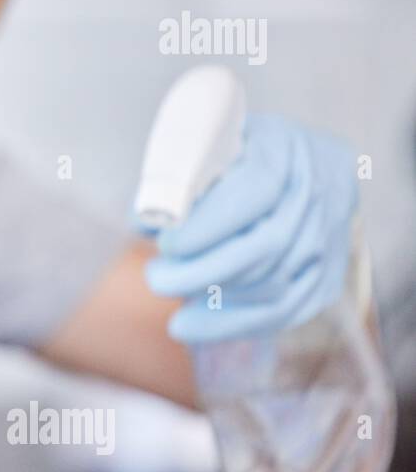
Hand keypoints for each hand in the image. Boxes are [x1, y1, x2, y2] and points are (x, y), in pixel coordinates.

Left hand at [143, 114, 357, 342]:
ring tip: (173, 304)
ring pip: (277, 284)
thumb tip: (145, 220)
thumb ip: (175, 176)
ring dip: (217, 306)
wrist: (305, 164)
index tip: (167, 244)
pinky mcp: (327, 274)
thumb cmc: (237, 154)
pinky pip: (287, 311)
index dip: (210, 224)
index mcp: (282, 149)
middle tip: (157, 280)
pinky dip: (237, 324)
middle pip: (266, 246)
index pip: (256, 189)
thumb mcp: (207, 144)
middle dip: (204, 273)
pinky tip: (197, 327)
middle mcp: (315, 192)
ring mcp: (327, 236)